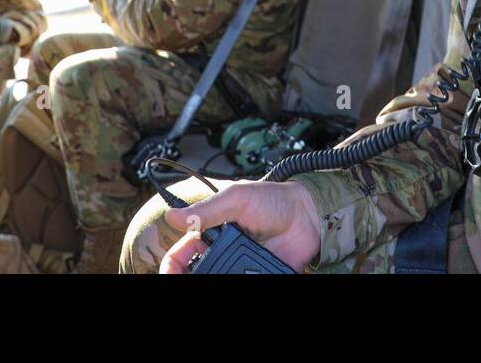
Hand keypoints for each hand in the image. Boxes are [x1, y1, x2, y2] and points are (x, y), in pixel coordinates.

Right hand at [159, 180, 321, 273]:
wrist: (309, 215)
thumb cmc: (273, 200)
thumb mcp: (237, 199)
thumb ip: (208, 210)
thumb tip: (174, 215)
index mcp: (211, 233)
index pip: (181, 254)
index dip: (172, 266)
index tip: (171, 273)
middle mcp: (222, 254)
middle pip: (196, 273)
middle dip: (189, 276)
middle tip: (189, 278)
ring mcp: (240, 267)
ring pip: (217, 279)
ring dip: (214, 278)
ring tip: (221, 275)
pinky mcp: (259, 275)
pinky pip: (245, 281)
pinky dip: (240, 279)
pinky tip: (240, 275)